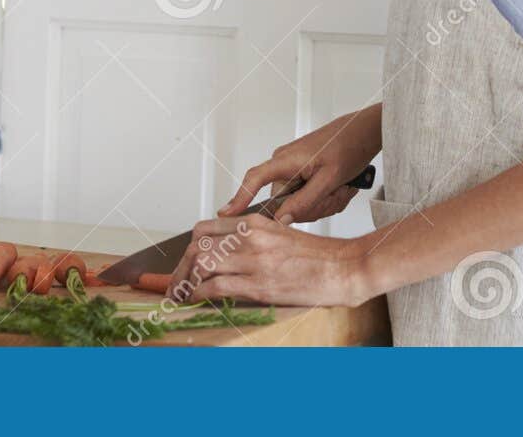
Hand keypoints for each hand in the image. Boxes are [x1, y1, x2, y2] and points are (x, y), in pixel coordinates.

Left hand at [165, 214, 375, 307]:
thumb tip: (228, 252)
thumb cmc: (318, 256)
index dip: (188, 248)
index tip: (184, 264)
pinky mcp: (259, 284)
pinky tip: (197, 300)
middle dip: (181, 267)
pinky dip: (200, 295)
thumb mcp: (281, 234)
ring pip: (202, 263)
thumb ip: (253, 239)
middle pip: (197, 245)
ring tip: (183, 295)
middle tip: (177, 283)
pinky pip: (216, 287)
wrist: (344, 267)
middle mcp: (250, 236)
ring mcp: (254, 260)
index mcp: (255, 222)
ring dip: (186, 282)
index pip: (205, 228)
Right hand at [219, 104, 380, 224]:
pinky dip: (323, 197)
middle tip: (334, 196)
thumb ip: (304, 202)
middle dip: (310, 207)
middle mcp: (284, 163)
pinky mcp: (303, 171)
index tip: (225, 214)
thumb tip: (281, 220)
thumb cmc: (348, 146)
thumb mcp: (329, 179)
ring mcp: (293, 167)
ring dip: (321, 202)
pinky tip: (338, 188)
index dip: (239, 198)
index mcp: (285, 160)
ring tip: (340, 189)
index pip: (254, 180)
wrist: (364, 131)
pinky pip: (306, 195)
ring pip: (298, 201)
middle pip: (284, 202)